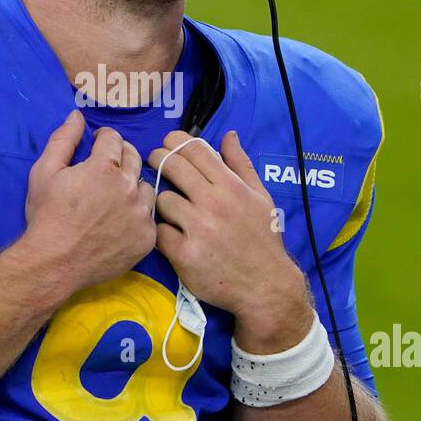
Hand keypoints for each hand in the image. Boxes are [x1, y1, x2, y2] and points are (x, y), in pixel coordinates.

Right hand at [21, 110, 157, 298]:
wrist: (54, 263)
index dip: (103, 139)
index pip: (113, 138)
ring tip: (116, 197)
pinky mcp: (147, 238)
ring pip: (146, 187)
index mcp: (104, 167)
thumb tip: (78, 116)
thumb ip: (63, 140)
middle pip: (133, 158)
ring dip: (133, 186)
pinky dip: (138, 215)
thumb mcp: (44, 172)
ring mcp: (141, 214)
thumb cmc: (46, 216)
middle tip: (106, 168)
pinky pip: (149, 217)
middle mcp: (129, 187)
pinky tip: (121, 221)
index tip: (97, 145)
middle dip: (120, 156)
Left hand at [149, 130, 308, 323]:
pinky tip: (172, 235)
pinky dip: (163, 233)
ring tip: (171, 209)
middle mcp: (213, 203)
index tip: (167, 145)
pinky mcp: (184, 254)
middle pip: (171, 166)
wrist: (265, 286)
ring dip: (163, 202)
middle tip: (155, 164)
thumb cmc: (263, 239)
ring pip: (162, 199)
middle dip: (158, 160)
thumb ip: (241, 164)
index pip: (193, 149)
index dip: (174, 141)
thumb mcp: (261, 197)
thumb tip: (228, 135)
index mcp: (230, 186)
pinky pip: (159, 232)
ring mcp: (197, 229)